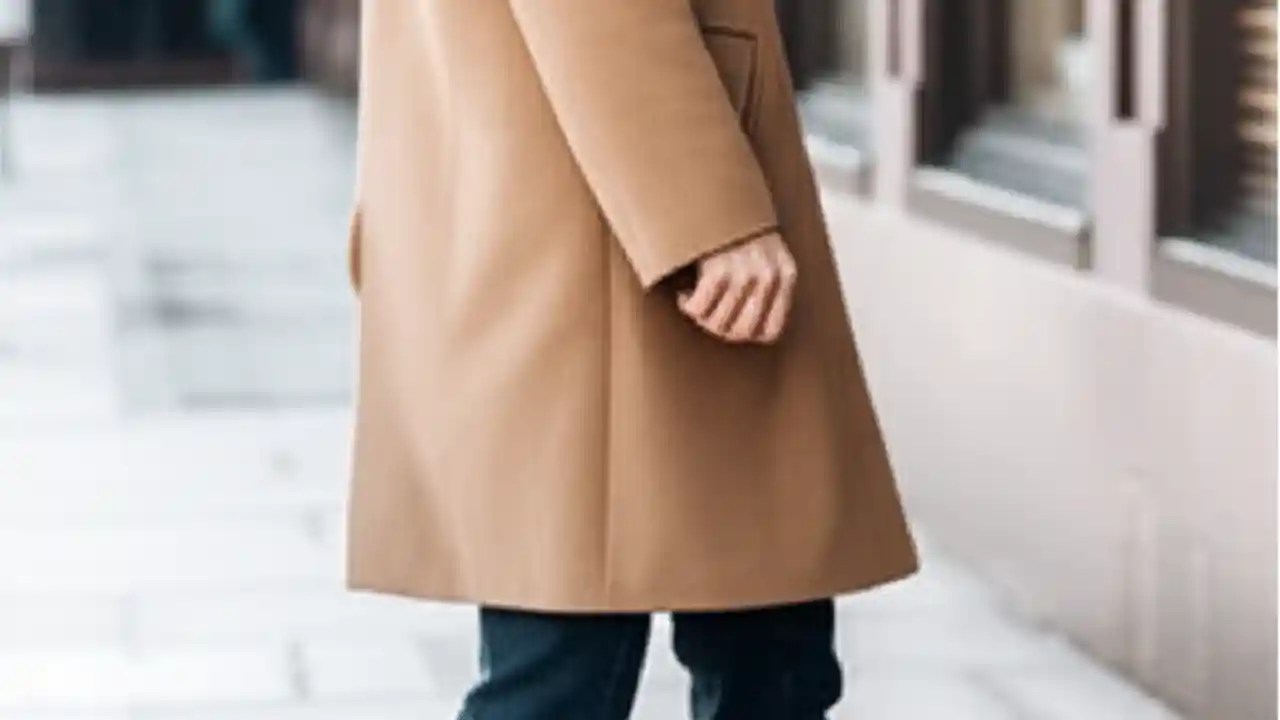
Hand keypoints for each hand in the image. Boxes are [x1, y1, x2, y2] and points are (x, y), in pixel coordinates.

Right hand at [677, 232, 797, 344]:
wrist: (721, 187)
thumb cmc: (740, 222)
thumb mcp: (769, 251)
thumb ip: (768, 283)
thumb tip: (747, 325)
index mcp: (786, 273)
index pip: (770, 330)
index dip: (746, 335)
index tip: (730, 325)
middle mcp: (769, 275)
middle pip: (741, 331)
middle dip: (719, 330)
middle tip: (707, 317)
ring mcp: (745, 273)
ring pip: (719, 323)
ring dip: (701, 318)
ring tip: (695, 303)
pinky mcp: (719, 269)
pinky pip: (700, 307)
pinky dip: (689, 306)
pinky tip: (685, 294)